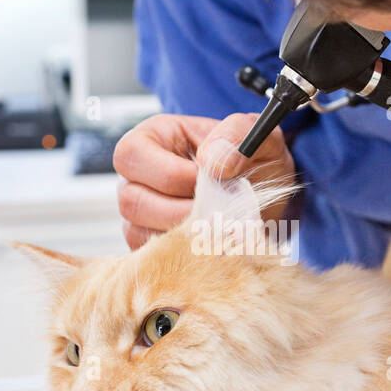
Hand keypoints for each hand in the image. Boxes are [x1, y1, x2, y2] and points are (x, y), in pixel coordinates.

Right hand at [113, 112, 293, 249]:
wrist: (258, 192)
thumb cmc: (246, 156)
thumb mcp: (250, 134)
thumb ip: (235, 134)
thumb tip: (213, 161)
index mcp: (149, 139)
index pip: (133, 155)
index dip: (171, 174)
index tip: (211, 182)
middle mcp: (134, 177)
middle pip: (132, 201)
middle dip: (181, 211)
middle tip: (219, 212)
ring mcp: (138, 214)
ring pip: (139, 233)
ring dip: (186, 234)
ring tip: (220, 225)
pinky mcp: (148, 244)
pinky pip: (154, 257)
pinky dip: (186, 253)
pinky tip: (213, 241)